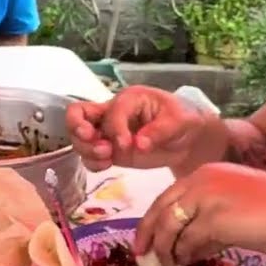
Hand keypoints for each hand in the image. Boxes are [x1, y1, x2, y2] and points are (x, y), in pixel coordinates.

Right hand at [66, 85, 211, 170]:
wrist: (187, 139)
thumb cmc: (183, 120)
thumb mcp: (179, 120)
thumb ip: (159, 130)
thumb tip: (139, 144)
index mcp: (129, 99)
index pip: (111, 111)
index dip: (116, 129)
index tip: (127, 145)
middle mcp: (112, 113)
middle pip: (78, 114)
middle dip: (79, 130)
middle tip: (98, 146)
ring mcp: (107, 133)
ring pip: (79, 137)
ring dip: (87, 150)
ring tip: (107, 159)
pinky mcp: (109, 151)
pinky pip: (89, 157)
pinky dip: (92, 163)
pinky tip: (106, 166)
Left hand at [134, 163, 265, 265]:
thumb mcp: (232, 209)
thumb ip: (208, 222)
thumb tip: (186, 247)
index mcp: (203, 174)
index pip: (167, 196)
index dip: (152, 218)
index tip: (145, 236)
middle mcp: (199, 181)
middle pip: (160, 209)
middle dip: (148, 233)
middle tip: (140, 252)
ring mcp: (204, 198)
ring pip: (170, 227)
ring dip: (165, 248)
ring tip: (165, 263)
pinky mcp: (213, 219)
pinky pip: (189, 240)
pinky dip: (184, 253)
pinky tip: (186, 261)